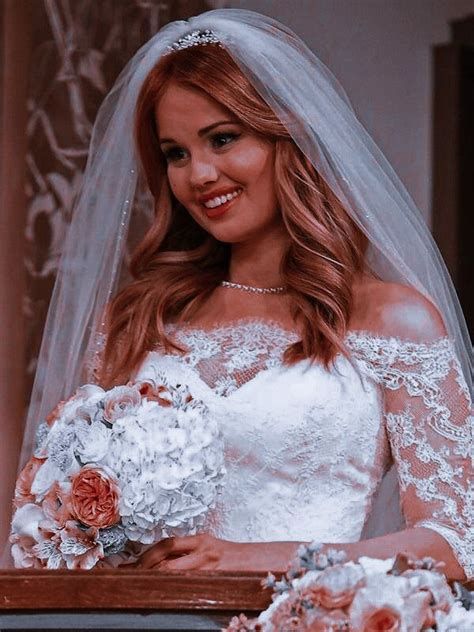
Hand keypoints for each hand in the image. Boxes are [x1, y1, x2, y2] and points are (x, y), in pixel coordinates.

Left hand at [132, 534, 301, 571]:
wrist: (260, 564)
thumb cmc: (235, 559)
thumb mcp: (213, 547)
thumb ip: (191, 552)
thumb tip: (162, 562)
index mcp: (202, 540)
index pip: (167, 545)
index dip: (146, 554)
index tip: (128, 563)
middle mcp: (203, 550)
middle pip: (165, 558)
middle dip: (142, 567)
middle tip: (125, 576)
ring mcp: (208, 565)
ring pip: (172, 572)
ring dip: (152, 578)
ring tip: (135, 585)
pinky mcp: (213, 578)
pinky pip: (186, 584)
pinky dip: (170, 588)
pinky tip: (158, 594)